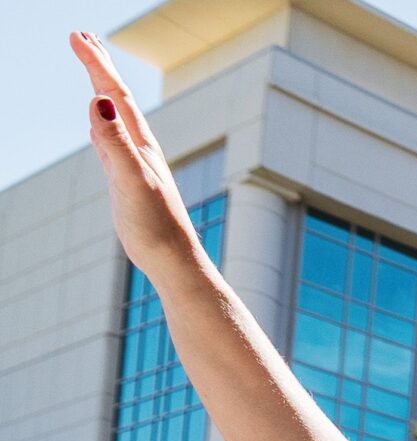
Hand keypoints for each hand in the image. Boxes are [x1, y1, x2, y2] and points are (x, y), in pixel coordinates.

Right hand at [71, 32, 202, 272]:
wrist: (173, 261)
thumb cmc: (156, 226)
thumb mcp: (131, 180)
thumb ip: (115, 143)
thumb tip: (98, 102)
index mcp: (140, 144)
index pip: (114, 94)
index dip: (96, 64)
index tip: (76, 36)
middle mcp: (140, 149)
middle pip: (117, 98)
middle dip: (100, 66)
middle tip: (82, 37)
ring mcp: (133, 164)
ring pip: (114, 117)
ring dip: (102, 90)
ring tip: (93, 71)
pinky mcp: (127, 181)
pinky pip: (110, 143)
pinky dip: (101, 125)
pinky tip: (98, 124)